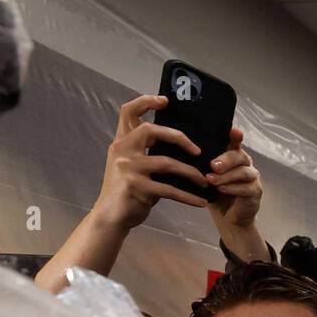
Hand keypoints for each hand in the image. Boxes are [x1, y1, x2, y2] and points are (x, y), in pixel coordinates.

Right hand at [92, 94, 208, 230]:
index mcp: (121, 142)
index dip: (145, 102)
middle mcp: (122, 151)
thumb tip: (178, 146)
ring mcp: (128, 168)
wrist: (111, 216)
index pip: (128, 112)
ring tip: (204, 181)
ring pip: (167, 163)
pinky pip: (170, 190)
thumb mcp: (131, 166)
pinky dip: (189, 197)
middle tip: (197, 150)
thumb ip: (146, 153)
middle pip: (151, 130)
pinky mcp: (137, 187)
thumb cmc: (127, 191)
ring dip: (191, 173)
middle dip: (179, 137)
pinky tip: (201, 202)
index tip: (165, 100)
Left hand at [205, 127, 262, 231]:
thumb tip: (187, 152)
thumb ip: (204, 165)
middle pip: (239, 156)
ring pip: (243, 172)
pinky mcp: (256, 192)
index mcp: (234, 156)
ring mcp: (253, 178)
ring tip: (211, 180)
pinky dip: (233, 188)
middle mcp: (246, 164)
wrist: (229, 217)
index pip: (235, 142)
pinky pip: (246, 188)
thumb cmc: (216, 193)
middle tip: (212, 165)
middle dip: (226, 160)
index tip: (234, 131)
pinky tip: (221, 189)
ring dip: (226, 176)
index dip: (235, 136)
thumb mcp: (207, 176)